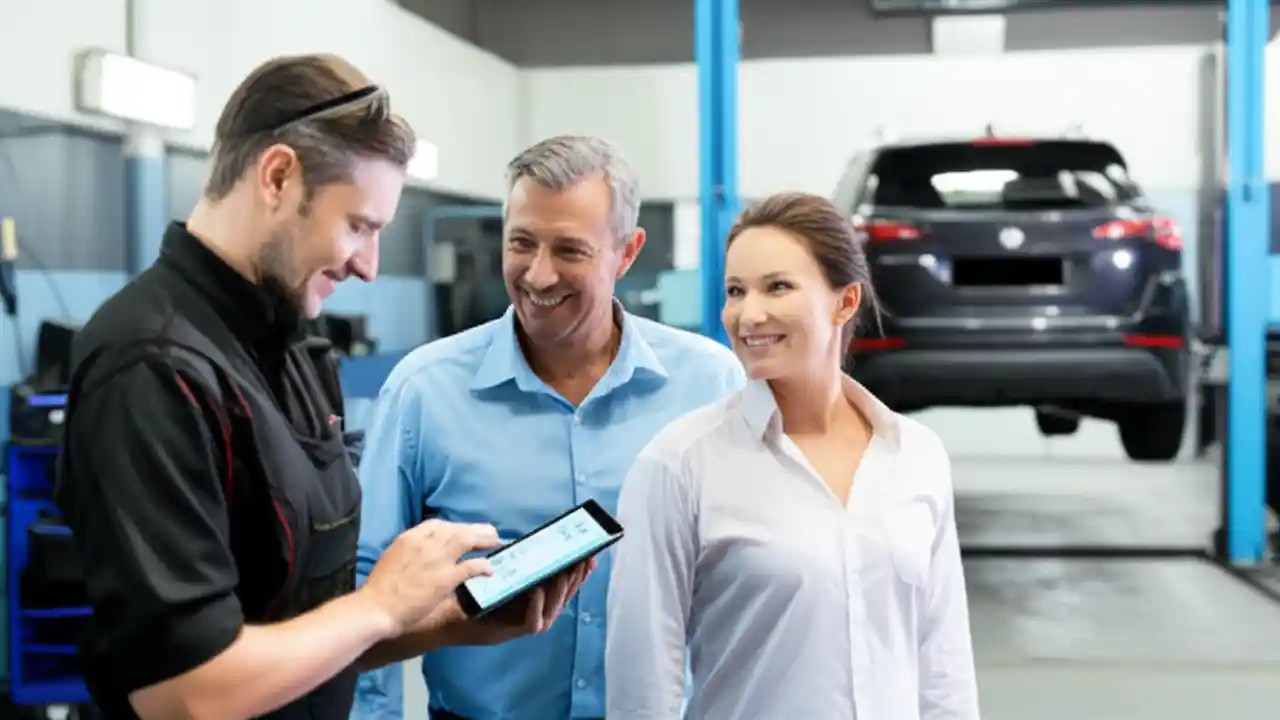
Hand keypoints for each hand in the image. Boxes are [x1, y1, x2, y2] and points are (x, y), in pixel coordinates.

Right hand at [359, 519, 501, 635]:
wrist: (375, 608)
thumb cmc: (379, 591)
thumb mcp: (392, 559)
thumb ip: (409, 553)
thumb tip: (421, 557)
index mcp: (409, 538)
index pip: (437, 525)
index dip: (453, 527)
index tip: (462, 532)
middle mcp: (425, 543)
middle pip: (456, 529)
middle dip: (475, 529)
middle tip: (489, 533)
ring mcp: (437, 559)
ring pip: (467, 540)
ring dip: (484, 540)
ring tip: (495, 542)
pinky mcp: (446, 577)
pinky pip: (471, 566)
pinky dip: (483, 566)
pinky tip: (489, 570)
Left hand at [431, 556, 595, 646]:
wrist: (457, 613)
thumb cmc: (483, 591)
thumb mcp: (510, 572)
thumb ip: (526, 562)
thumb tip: (542, 541)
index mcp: (544, 597)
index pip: (569, 583)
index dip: (581, 571)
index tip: (590, 555)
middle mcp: (542, 611)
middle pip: (566, 594)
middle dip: (576, 577)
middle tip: (582, 560)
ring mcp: (531, 622)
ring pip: (554, 607)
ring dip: (560, 590)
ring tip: (563, 572)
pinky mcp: (517, 631)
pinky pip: (534, 620)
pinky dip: (537, 605)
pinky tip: (538, 590)